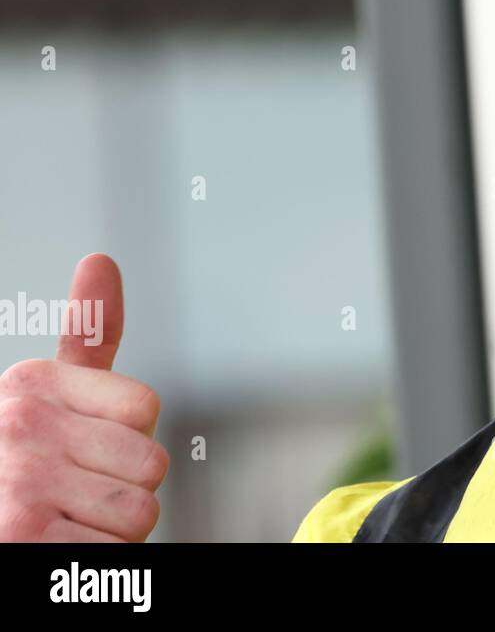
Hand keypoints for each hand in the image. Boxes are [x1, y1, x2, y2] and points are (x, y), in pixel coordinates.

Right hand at [0, 255, 168, 541]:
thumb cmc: (13, 467)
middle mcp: (19, 425)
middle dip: (121, 490)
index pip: (146, 407)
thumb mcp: (42, 395)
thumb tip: (101, 260)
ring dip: (111, 532)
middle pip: (151, 463)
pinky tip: (57, 551)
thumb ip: (85, 335)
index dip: (125, 440)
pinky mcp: (22, 540)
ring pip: (140, 512)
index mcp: (32, 384)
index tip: (76, 449)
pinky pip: (116, 553)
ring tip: (64, 524)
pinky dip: (97, 563)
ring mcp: (18, 482)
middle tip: (70, 496)